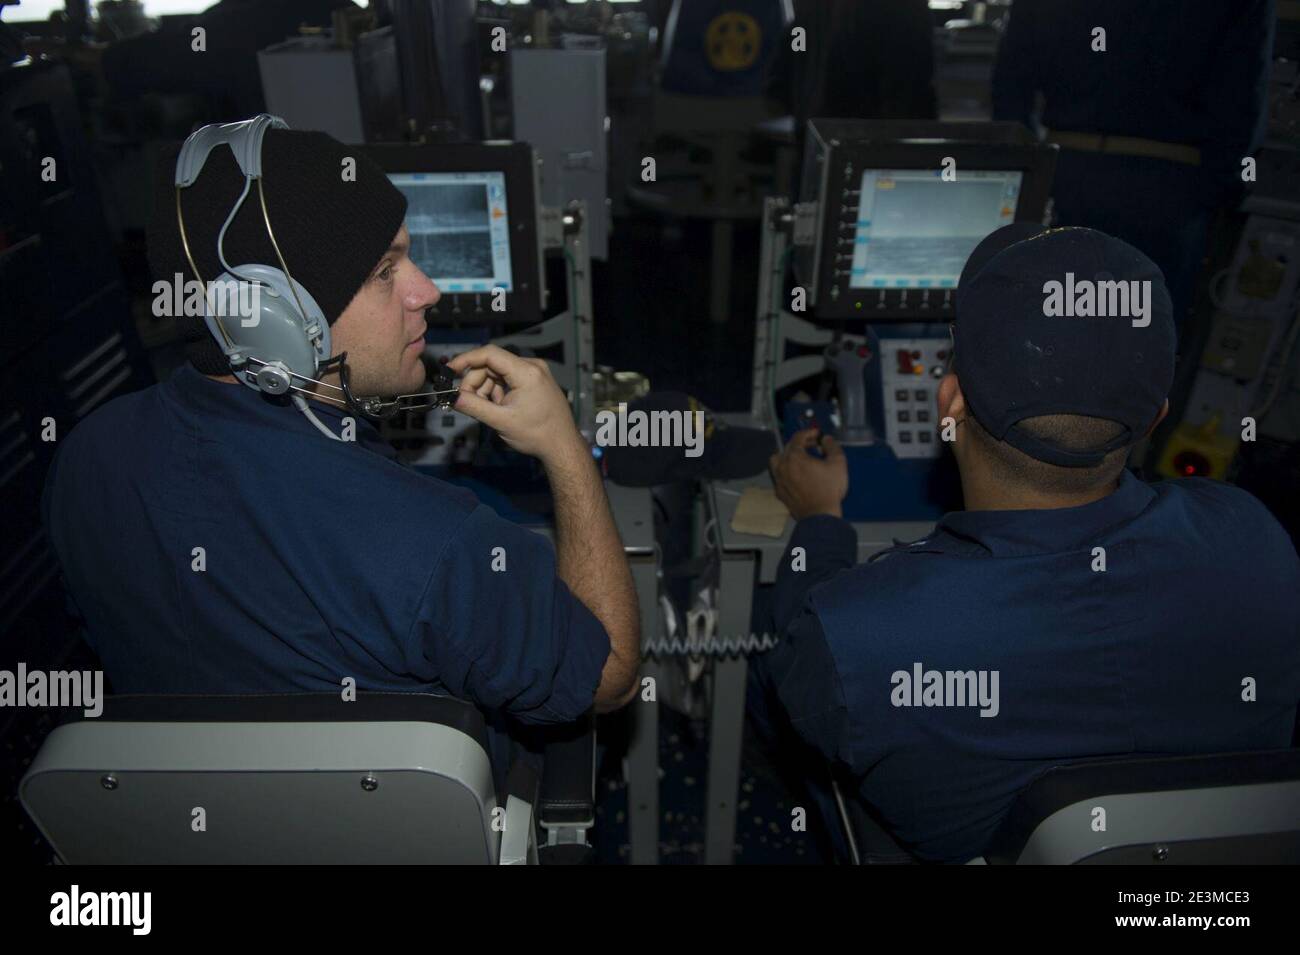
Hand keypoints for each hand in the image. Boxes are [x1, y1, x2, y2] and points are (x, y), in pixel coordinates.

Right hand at [446, 345, 583, 464]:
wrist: (562, 445)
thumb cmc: (538, 434)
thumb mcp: (500, 421)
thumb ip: (474, 406)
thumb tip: (453, 396)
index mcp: (526, 372)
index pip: (490, 354)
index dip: (466, 360)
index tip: (450, 370)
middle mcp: (532, 366)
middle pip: (491, 365)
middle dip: (476, 382)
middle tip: (468, 402)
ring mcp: (535, 372)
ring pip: (497, 373)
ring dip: (487, 390)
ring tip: (491, 410)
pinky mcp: (534, 380)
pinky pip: (508, 379)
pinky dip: (498, 391)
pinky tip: (501, 408)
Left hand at [769, 429, 847, 519]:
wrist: (820, 515)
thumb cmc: (829, 489)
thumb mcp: (838, 463)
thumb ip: (832, 446)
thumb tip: (826, 439)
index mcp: (794, 456)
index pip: (798, 437)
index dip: (809, 432)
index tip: (817, 433)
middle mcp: (782, 466)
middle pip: (787, 447)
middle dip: (800, 443)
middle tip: (813, 444)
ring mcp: (778, 480)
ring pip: (777, 461)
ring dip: (787, 456)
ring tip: (800, 458)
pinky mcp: (779, 492)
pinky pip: (779, 476)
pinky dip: (786, 471)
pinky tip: (797, 475)